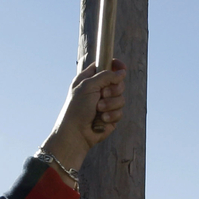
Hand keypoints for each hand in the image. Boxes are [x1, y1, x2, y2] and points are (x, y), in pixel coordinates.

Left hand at [40, 59, 127, 185]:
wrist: (76, 134)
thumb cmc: (77, 108)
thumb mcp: (88, 86)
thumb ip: (105, 76)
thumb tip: (122, 71)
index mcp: (89, 79)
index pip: (105, 66)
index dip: (114, 65)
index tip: (122, 67)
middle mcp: (98, 90)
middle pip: (118, 81)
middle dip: (113, 89)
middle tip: (103, 94)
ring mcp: (105, 103)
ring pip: (121, 97)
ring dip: (111, 104)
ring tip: (98, 110)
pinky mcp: (111, 116)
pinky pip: (120, 111)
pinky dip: (111, 115)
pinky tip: (101, 120)